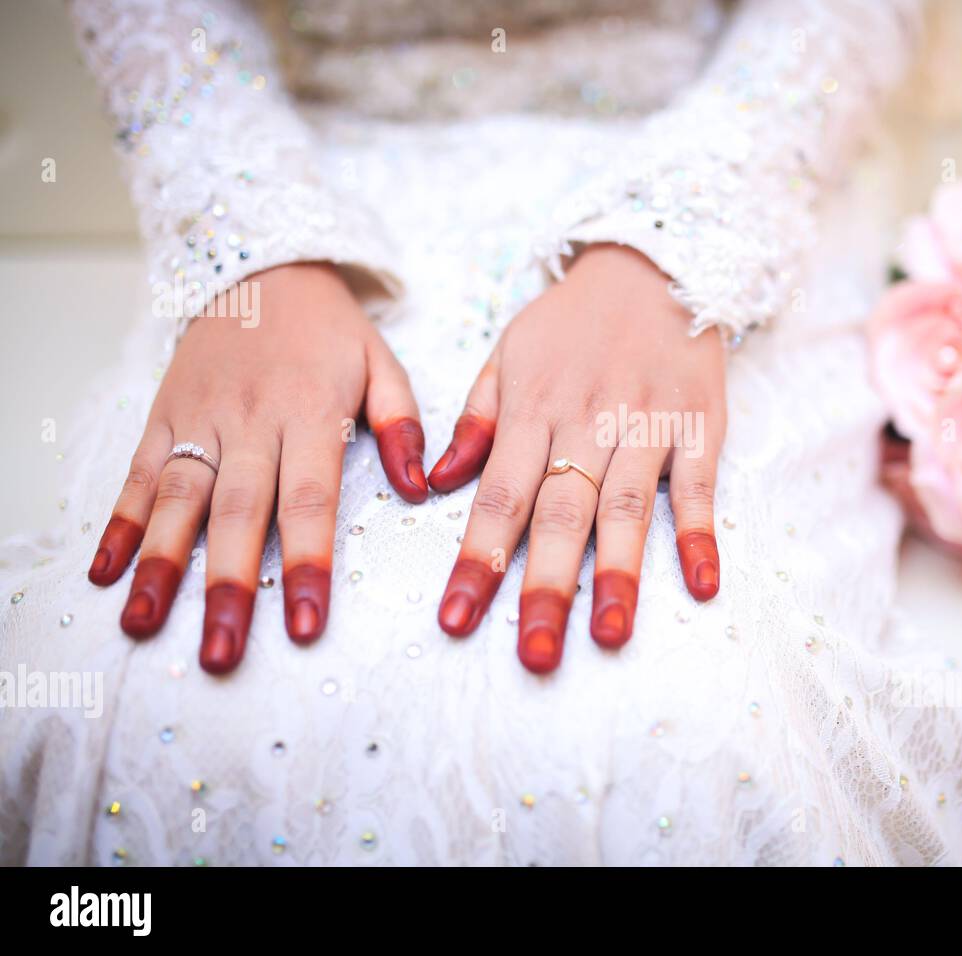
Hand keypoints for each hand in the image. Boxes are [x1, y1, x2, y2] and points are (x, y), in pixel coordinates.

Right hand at [88, 263, 427, 673]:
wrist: (263, 266)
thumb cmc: (330, 331)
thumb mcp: (383, 363)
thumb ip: (403, 423)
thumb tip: (421, 489)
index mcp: (312, 412)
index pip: (311, 499)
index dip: (310, 563)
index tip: (308, 626)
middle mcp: (251, 420)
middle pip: (239, 513)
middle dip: (231, 587)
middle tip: (224, 655)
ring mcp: (200, 418)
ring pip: (179, 498)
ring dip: (162, 565)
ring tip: (145, 627)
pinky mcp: (164, 414)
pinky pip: (139, 472)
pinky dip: (122, 522)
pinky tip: (106, 572)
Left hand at [430, 244, 726, 672]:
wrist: (654, 262)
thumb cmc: (571, 321)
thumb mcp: (507, 352)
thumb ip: (475, 418)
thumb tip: (436, 482)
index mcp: (533, 408)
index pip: (497, 496)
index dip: (476, 559)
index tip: (455, 620)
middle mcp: (586, 421)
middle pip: (561, 513)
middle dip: (546, 587)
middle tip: (536, 656)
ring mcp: (646, 423)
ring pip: (627, 505)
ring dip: (620, 573)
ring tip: (611, 636)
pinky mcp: (698, 422)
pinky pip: (698, 484)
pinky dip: (699, 533)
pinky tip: (701, 585)